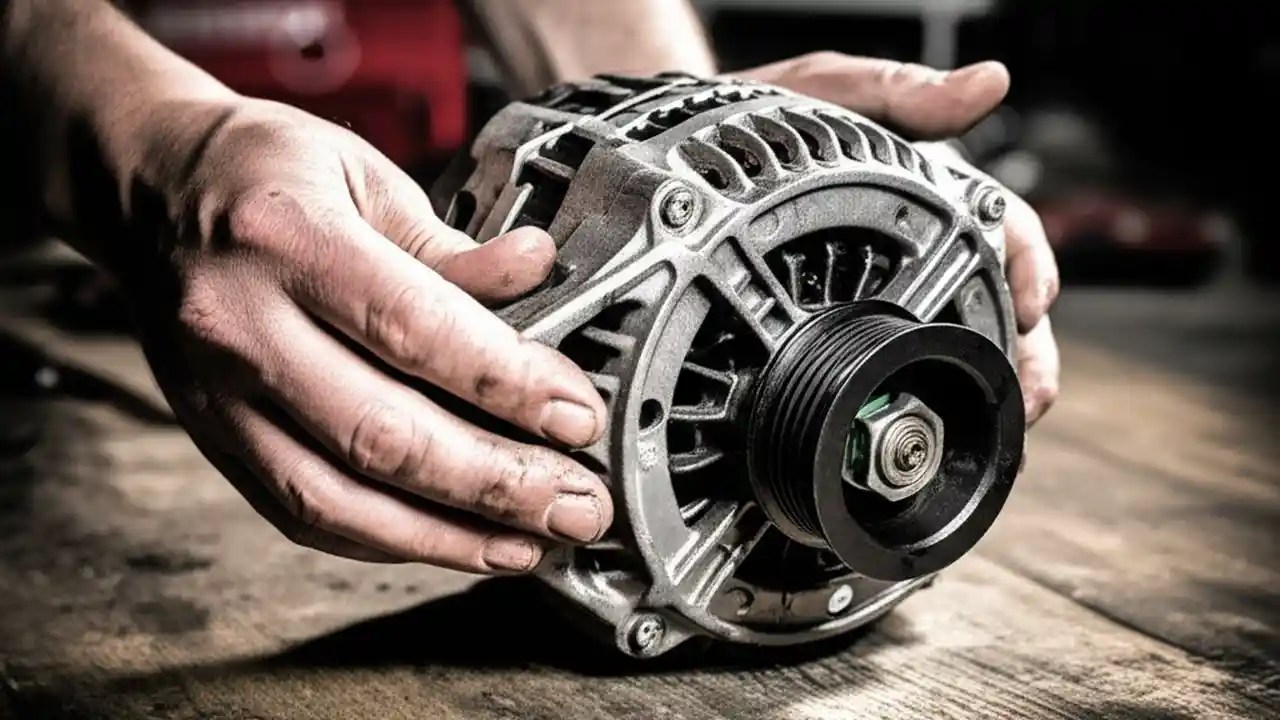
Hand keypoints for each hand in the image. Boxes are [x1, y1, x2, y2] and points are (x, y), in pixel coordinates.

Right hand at [115, 96, 611, 570]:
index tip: (577, 415)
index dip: (506, 383)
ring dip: (447, 536)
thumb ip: (450, 245)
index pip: (412, 328)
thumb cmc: (264, 172)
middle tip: (577, 504)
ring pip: (337, 498)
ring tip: (530, 545)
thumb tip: (538, 272)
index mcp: (287, 236)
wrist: (148, 189)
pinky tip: (453, 542)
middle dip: (495, 483)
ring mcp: (216, 394)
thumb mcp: (365, 175)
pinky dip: (385, 539)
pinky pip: (300, 513)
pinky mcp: (212, 438)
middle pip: (380, 433)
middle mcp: (240, 324)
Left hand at [737, 53, 1060, 424]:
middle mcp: (926, 241)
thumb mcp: (836, 90)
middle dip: (1025, 350)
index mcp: (935, 188)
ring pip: (963, 336)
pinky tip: (928, 416)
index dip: (1028, 266)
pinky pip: (901, 354)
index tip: (1031, 304)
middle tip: (1029, 391)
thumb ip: (901, 92)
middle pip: (999, 300)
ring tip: (1004, 417)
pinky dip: (922, 386)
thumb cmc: (781, 113)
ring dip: (990, 379)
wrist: (703, 146)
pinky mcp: (858, 316)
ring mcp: (895, 282)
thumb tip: (984, 84)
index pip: (1005, 228)